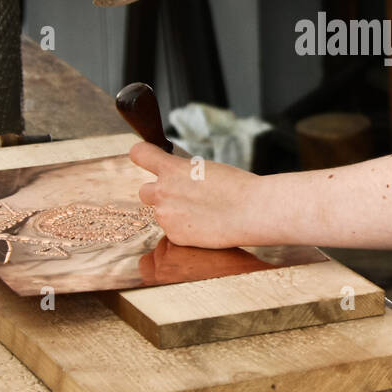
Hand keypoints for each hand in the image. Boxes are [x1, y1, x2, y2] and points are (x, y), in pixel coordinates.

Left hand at [129, 142, 266, 247]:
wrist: (251, 211)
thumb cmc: (237, 187)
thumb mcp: (206, 169)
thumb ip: (184, 173)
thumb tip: (179, 178)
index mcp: (172, 169)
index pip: (140, 154)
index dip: (142, 154)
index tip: (145, 155)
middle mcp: (163, 191)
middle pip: (145, 190)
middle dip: (159, 192)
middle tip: (182, 196)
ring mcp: (166, 216)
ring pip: (162, 213)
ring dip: (174, 212)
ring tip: (202, 213)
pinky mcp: (175, 236)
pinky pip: (173, 231)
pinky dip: (186, 229)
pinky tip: (206, 226)